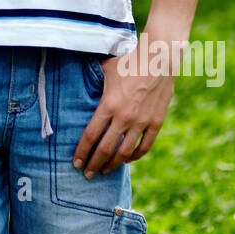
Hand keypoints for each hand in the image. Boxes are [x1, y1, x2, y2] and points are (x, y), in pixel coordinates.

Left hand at [72, 45, 173, 176]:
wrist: (158, 59)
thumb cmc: (128, 62)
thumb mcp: (105, 69)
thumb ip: (92, 80)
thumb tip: (75, 80)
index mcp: (108, 105)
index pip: (90, 136)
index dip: (82, 152)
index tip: (76, 163)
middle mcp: (124, 117)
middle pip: (105, 149)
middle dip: (94, 164)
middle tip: (87, 174)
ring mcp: (142, 122)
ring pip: (125, 153)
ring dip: (113, 164)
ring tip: (105, 170)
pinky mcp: (156, 122)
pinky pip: (144, 146)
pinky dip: (134, 156)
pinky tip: (127, 159)